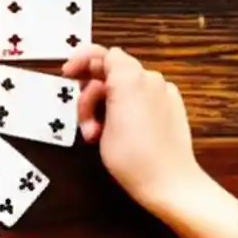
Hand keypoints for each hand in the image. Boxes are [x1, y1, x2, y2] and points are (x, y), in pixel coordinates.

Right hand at [62, 45, 206, 212]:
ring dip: (104, 109)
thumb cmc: (134, 156)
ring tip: (97, 136)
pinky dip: (122, 111)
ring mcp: (163, 96)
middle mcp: (151, 80)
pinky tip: (117, 133)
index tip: (66, 75)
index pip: (103, 53)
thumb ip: (105, 77)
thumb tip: (105, 59)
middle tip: (85, 124)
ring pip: (121, 90)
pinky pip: (138, 101)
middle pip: (109, 75)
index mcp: (133, 77)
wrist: (169, 184)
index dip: (81, 60)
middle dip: (91, 96)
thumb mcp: (106, 114)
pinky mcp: (170, 110)